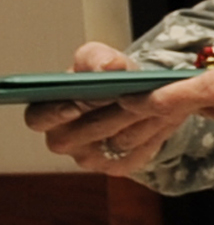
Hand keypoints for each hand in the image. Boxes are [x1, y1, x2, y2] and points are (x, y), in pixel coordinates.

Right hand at [31, 40, 206, 172]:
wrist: (138, 94)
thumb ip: (97, 57)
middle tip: (129, 94)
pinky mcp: (120, 167)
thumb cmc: (108, 76)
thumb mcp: (100, 58)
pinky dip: (154, 132)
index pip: (38, 119)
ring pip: (116, 141)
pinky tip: (164, 115)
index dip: (54, 113)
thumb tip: (109, 66)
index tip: (75, 103)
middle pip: (82, 133)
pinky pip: (138, 152)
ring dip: (138, 118)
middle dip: (109, 111)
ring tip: (154, 98)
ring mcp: (92, 158)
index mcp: (47, 114)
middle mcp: (65, 140)